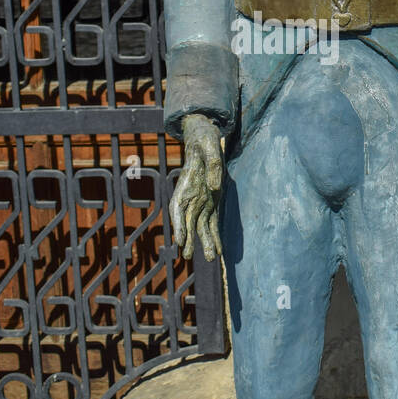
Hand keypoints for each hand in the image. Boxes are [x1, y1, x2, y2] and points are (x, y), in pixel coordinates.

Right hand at [169, 113, 222, 261]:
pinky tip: (219, 250)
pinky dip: (215, 236)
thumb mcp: (209, 147)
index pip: (178, 210)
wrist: (204, 139)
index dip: (179, 226)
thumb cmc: (204, 141)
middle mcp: (190, 198)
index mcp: (185, 186)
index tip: (180, 241)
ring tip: (212, 258)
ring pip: (201, 226)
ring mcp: (200, 202)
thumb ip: (213, 165)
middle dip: (189, 240)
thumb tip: (215, 187)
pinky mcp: (211, 203)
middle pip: (189, 223)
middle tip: (189, 256)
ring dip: (205, 242)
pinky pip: (213, 222)